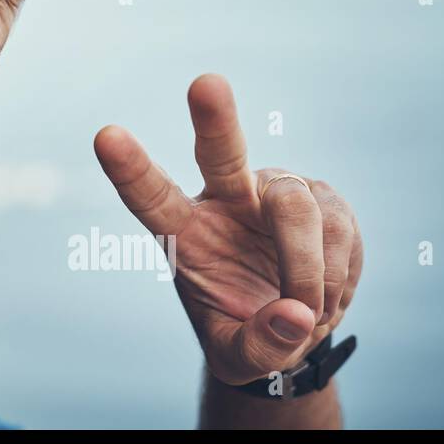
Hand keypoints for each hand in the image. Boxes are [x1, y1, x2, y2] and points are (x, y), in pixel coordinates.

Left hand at [93, 74, 362, 385]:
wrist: (292, 325)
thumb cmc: (247, 332)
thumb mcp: (241, 360)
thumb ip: (260, 347)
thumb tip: (294, 315)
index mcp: (183, 231)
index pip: (150, 195)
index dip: (130, 168)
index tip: (105, 136)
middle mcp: (225, 198)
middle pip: (220, 153)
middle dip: (214, 119)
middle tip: (205, 84)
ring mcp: (273, 191)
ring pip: (296, 209)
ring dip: (309, 271)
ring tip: (308, 310)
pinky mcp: (322, 196)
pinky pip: (337, 226)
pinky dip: (338, 272)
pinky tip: (326, 292)